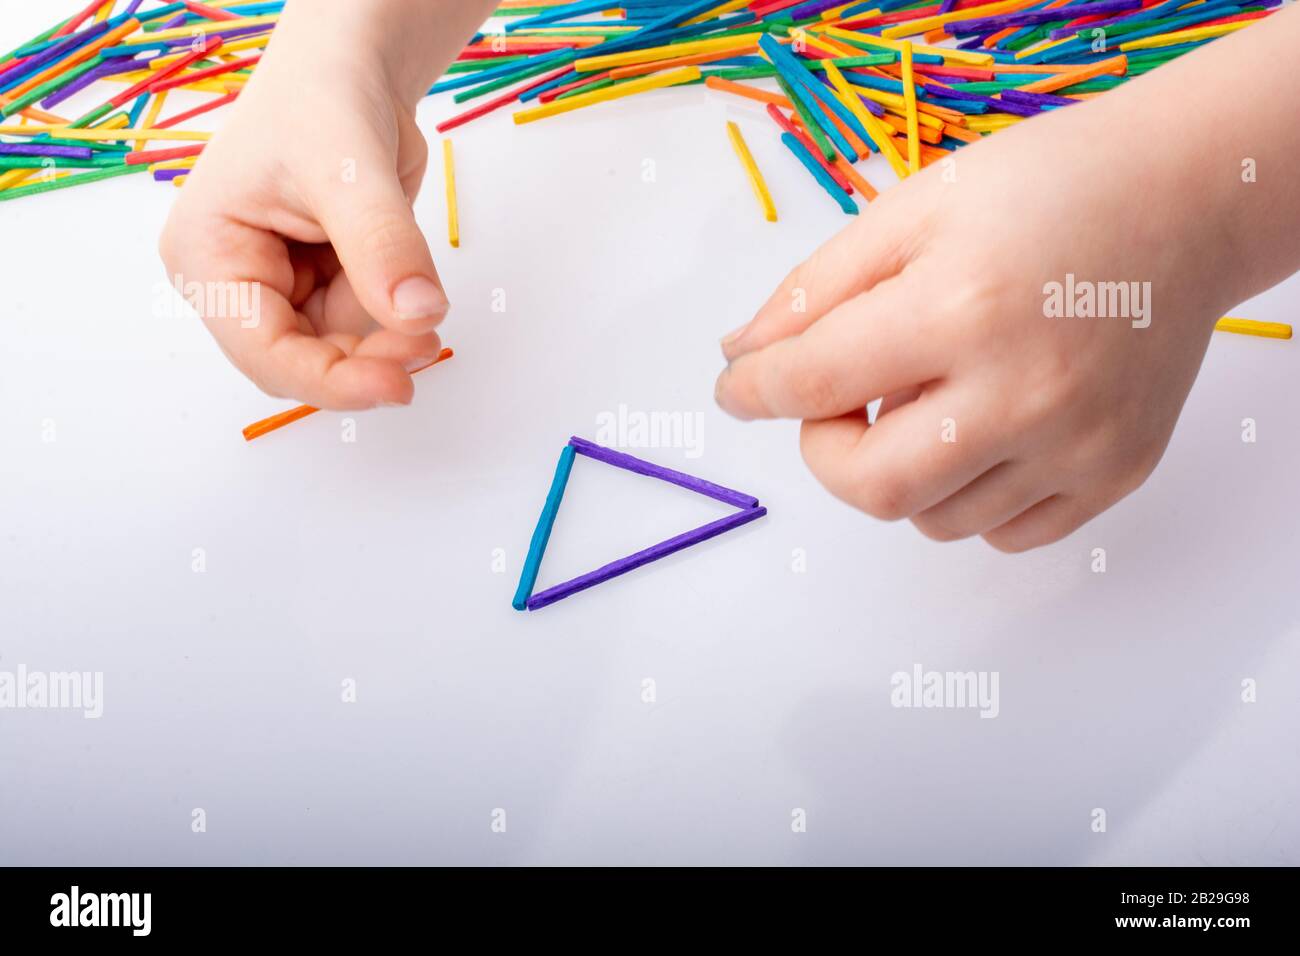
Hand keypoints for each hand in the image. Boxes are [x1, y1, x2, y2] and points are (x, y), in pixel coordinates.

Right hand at [160, 24, 447, 408]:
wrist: (353, 72)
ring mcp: (282, 287)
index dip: (329, 380)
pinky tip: (415, 292)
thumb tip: (418, 314)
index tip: (395, 386)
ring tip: (425, 303)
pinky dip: (397, 321)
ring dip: (389, 341)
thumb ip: (382, 245)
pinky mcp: (325, 284)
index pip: (263, 351)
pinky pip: (366, 326)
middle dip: (366, 361)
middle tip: (427, 343)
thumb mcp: (347, 170)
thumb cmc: (321, 101)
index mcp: (206, 258)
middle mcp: (236, 282)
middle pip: (303, 360)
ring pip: (341, 350)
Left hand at [714, 94, 1231, 551]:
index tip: (738, 390)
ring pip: (932, 520)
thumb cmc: (1044, 190)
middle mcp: (1024, 392)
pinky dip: (965, 497)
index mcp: (961, 308)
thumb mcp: (913, 209)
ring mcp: (1078, 444)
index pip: (813, 384)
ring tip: (926, 397)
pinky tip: (978, 431)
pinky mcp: (1115, 472)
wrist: (1184, 201)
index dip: (754, 391)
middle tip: (838, 402)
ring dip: (897, 472)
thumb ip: (814, 292)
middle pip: (872, 488)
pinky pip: (1003, 534)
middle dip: (825, 452)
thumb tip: (743, 359)